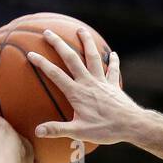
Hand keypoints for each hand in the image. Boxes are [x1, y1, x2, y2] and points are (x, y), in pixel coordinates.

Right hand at [25, 29, 137, 144]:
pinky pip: (113, 69)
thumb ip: (57, 130)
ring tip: (81, 30)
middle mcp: (89, 82)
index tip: (30, 53)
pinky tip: (113, 53)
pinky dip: (113, 61)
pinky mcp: (114, 85)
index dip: (42, 64)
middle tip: (48, 32)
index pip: (55, 74)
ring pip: (93, 57)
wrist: (132, 125)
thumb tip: (37, 131)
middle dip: (59, 44)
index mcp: (77, 93)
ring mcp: (102, 81)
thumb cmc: (105, 130)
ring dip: (87, 42)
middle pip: (72, 58)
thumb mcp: (79, 132)